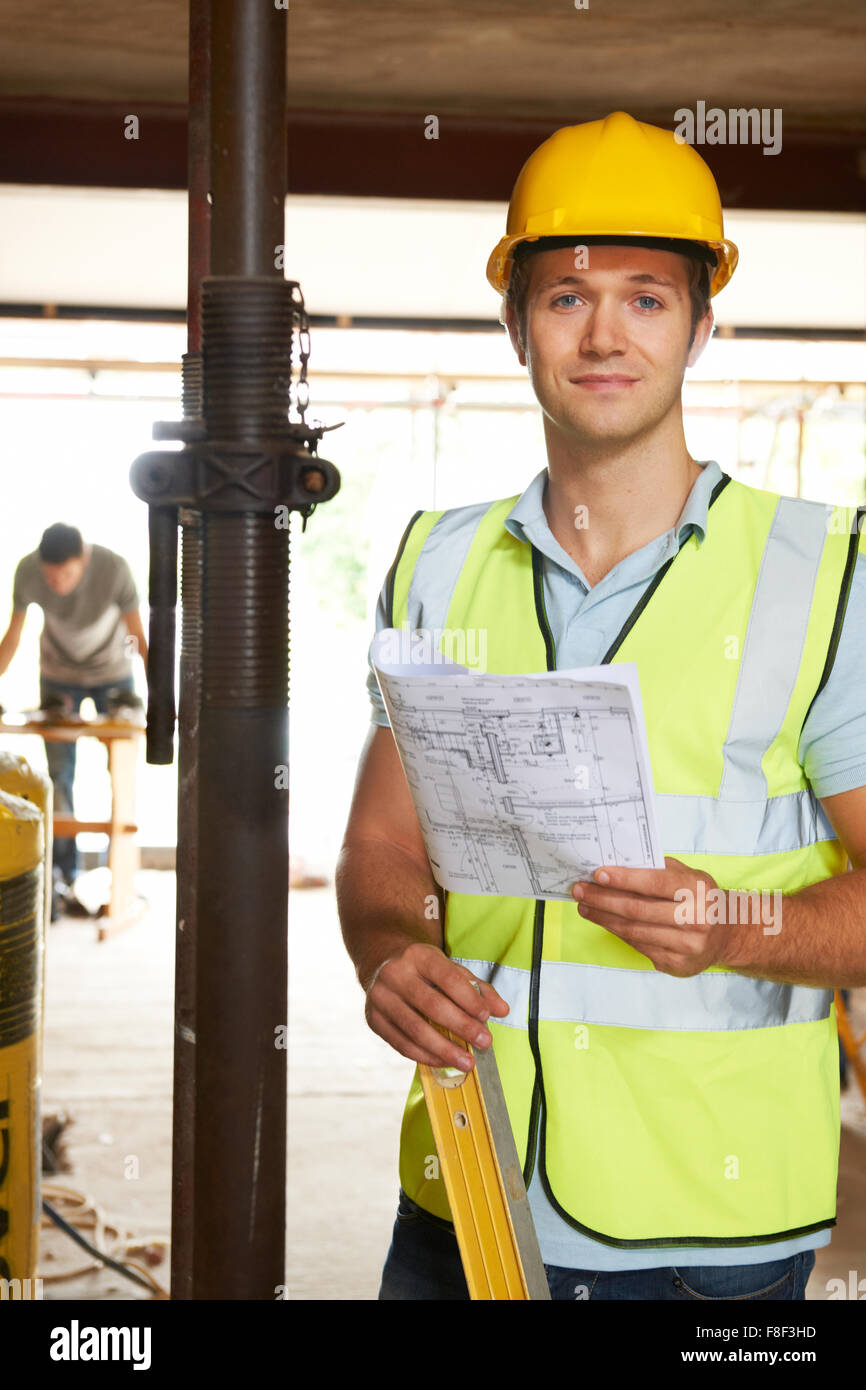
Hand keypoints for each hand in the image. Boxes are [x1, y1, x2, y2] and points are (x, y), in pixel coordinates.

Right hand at [365, 942, 509, 1070]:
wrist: (381, 961)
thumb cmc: (423, 968)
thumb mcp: (449, 968)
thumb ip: (477, 988)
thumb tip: (502, 1010)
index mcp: (418, 955)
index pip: (447, 978)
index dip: (469, 999)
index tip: (487, 1017)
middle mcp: (395, 974)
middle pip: (432, 1005)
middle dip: (461, 1027)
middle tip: (484, 1042)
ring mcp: (380, 997)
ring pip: (415, 1029)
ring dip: (444, 1050)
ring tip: (467, 1062)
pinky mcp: (373, 1019)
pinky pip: (401, 1044)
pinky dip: (425, 1056)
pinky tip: (444, 1061)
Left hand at [571, 857, 729, 977]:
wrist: (727, 935)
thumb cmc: (700, 898)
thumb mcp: (689, 875)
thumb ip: (659, 868)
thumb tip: (617, 863)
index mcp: (699, 891)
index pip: (656, 883)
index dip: (624, 878)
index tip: (598, 874)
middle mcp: (696, 920)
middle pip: (638, 910)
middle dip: (603, 899)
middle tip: (580, 890)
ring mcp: (687, 946)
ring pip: (634, 931)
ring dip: (603, 918)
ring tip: (585, 906)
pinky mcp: (676, 965)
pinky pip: (638, 946)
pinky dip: (617, 932)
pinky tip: (604, 922)